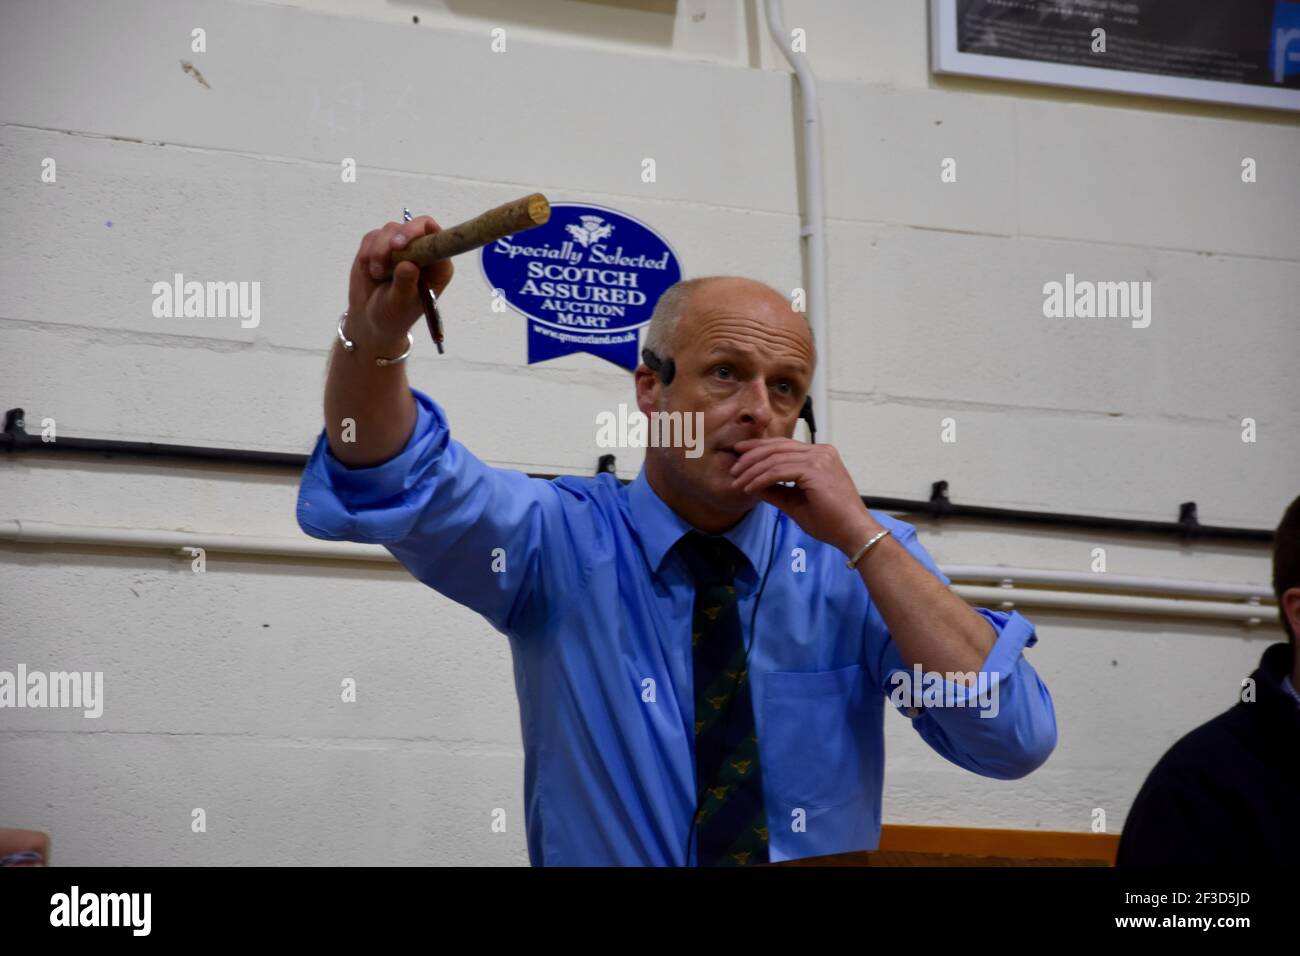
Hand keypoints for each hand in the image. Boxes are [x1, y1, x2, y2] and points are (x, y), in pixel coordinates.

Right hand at [348, 215, 453, 346]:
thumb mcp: (400, 304)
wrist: (371, 319)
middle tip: (392, 248)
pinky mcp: (380, 245)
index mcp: (438, 268)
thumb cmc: (393, 315)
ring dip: (381, 249)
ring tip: (376, 273)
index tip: (404, 244)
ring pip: (392, 229)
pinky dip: (368, 249)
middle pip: (418, 225)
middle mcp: (423, 252)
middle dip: (402, 234)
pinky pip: (373, 236)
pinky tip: (368, 267)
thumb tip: (408, 264)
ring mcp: (401, 247)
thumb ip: (405, 284)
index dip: (426, 235)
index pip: (440, 240)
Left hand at [729, 437, 880, 554]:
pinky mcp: (814, 469)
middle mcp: (820, 451)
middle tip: (733, 468)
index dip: (759, 448)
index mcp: (820, 455)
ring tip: (737, 482)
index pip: (784, 445)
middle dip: (751, 456)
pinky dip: (760, 479)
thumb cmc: (830, 521)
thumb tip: (752, 484)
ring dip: (752, 471)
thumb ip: (776, 490)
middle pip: (777, 447)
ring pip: (775, 459)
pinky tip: (749, 488)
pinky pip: (778, 471)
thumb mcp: (795, 503)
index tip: (740, 455)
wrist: (852, 532)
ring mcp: (819, 458)